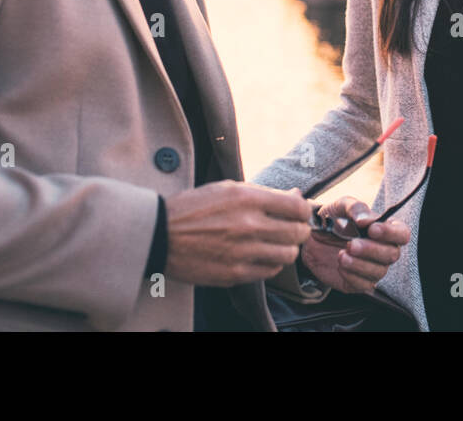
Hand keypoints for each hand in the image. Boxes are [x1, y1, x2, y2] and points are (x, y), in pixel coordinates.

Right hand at [163, 180, 310, 287]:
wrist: (160, 235)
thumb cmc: (193, 208)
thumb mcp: (227, 189)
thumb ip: (264, 194)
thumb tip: (295, 195)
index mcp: (248, 198)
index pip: (298, 207)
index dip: (303, 210)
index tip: (297, 213)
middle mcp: (249, 225)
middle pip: (298, 233)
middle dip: (298, 230)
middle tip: (290, 229)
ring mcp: (243, 252)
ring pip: (288, 255)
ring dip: (286, 248)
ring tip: (274, 243)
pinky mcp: (235, 274)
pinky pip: (270, 272)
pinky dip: (270, 264)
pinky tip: (258, 255)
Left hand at [299, 196, 410, 293]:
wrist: (311, 237)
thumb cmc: (333, 219)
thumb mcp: (341, 206)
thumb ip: (355, 208)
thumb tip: (366, 220)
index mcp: (384, 229)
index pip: (402, 233)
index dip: (391, 233)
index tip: (372, 229)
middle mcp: (383, 250)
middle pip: (392, 255)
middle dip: (371, 250)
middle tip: (351, 244)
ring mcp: (372, 267)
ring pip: (378, 272)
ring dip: (360, 264)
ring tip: (341, 255)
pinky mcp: (358, 282)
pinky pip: (363, 285)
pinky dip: (352, 275)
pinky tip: (340, 265)